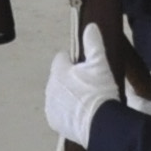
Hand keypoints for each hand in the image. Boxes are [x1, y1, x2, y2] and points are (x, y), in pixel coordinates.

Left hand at [44, 27, 122, 143]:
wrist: (99, 123)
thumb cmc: (99, 91)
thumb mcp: (100, 64)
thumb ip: (93, 44)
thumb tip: (90, 27)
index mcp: (58, 71)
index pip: (61, 58)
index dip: (74, 61)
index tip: (87, 68)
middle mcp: (49, 87)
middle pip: (59, 77)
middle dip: (71, 79)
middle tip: (90, 85)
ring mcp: (50, 106)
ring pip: (58, 94)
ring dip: (68, 95)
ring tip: (87, 100)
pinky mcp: (53, 121)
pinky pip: (59, 111)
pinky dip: (67, 111)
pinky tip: (81, 113)